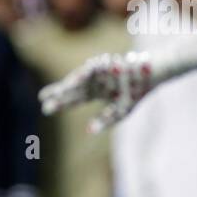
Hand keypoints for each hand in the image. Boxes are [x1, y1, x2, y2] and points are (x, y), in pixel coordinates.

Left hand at [39, 51, 157, 132]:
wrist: (153, 74)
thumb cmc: (137, 91)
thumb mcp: (122, 110)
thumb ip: (106, 120)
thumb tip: (89, 131)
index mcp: (97, 92)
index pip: (75, 98)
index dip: (61, 102)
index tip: (45, 107)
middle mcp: (95, 82)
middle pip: (73, 89)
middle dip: (59, 95)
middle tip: (43, 101)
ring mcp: (100, 73)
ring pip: (80, 80)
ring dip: (68, 86)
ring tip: (55, 93)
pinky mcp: (107, 65)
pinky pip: (92, 71)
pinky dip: (83, 76)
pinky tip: (73, 81)